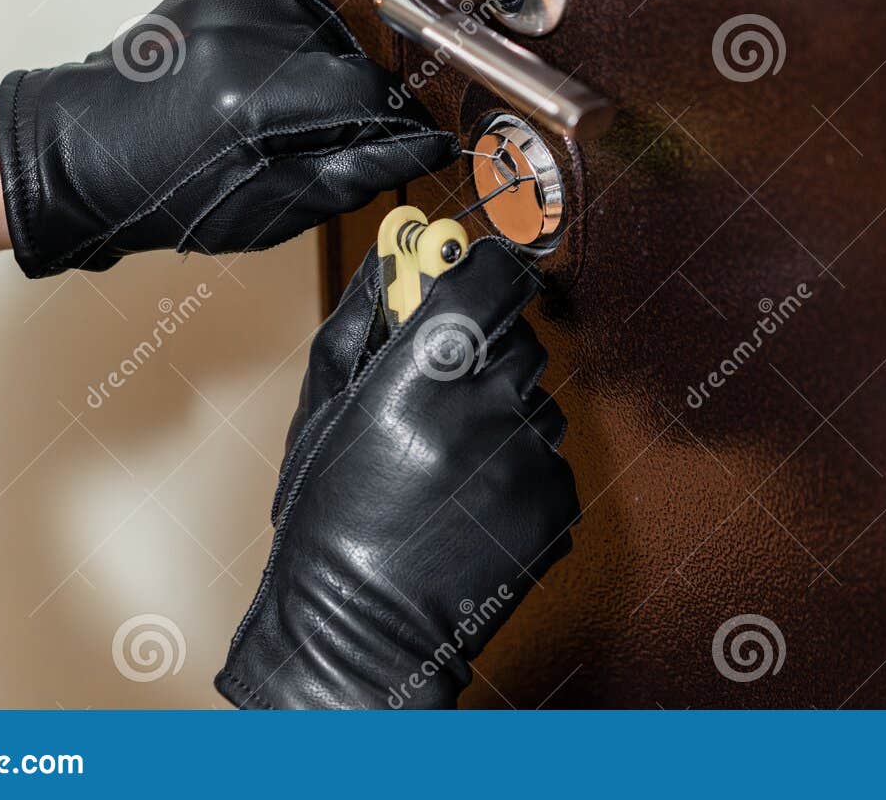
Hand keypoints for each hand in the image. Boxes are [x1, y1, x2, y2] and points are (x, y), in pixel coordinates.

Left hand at [0, 0, 456, 276]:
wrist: (79, 155)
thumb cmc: (159, 192)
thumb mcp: (265, 208)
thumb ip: (351, 172)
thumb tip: (418, 144)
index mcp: (245, 97)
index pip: (365, 91)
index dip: (400, 121)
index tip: (413, 139)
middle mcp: (235, 36)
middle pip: (350, 57)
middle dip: (361, 100)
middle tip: (338, 141)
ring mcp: (220, 3)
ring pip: (326, 27)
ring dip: (332, 67)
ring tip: (298, 109)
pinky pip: (290, 5)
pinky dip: (300, 40)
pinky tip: (278, 75)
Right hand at [218, 239, 577, 708]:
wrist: (364, 630)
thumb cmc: (329, 520)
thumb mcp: (325, 408)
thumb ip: (363, 319)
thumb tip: (389, 255)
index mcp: (427, 368)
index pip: (496, 276)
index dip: (488, 270)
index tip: (480, 273)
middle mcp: (491, 403)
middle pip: (520, 338)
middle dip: (487, 353)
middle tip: (443, 394)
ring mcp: (533, 456)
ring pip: (538, 401)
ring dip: (504, 416)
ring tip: (450, 464)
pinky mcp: (560, 502)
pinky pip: (549, 458)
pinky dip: (519, 471)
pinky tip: (472, 502)